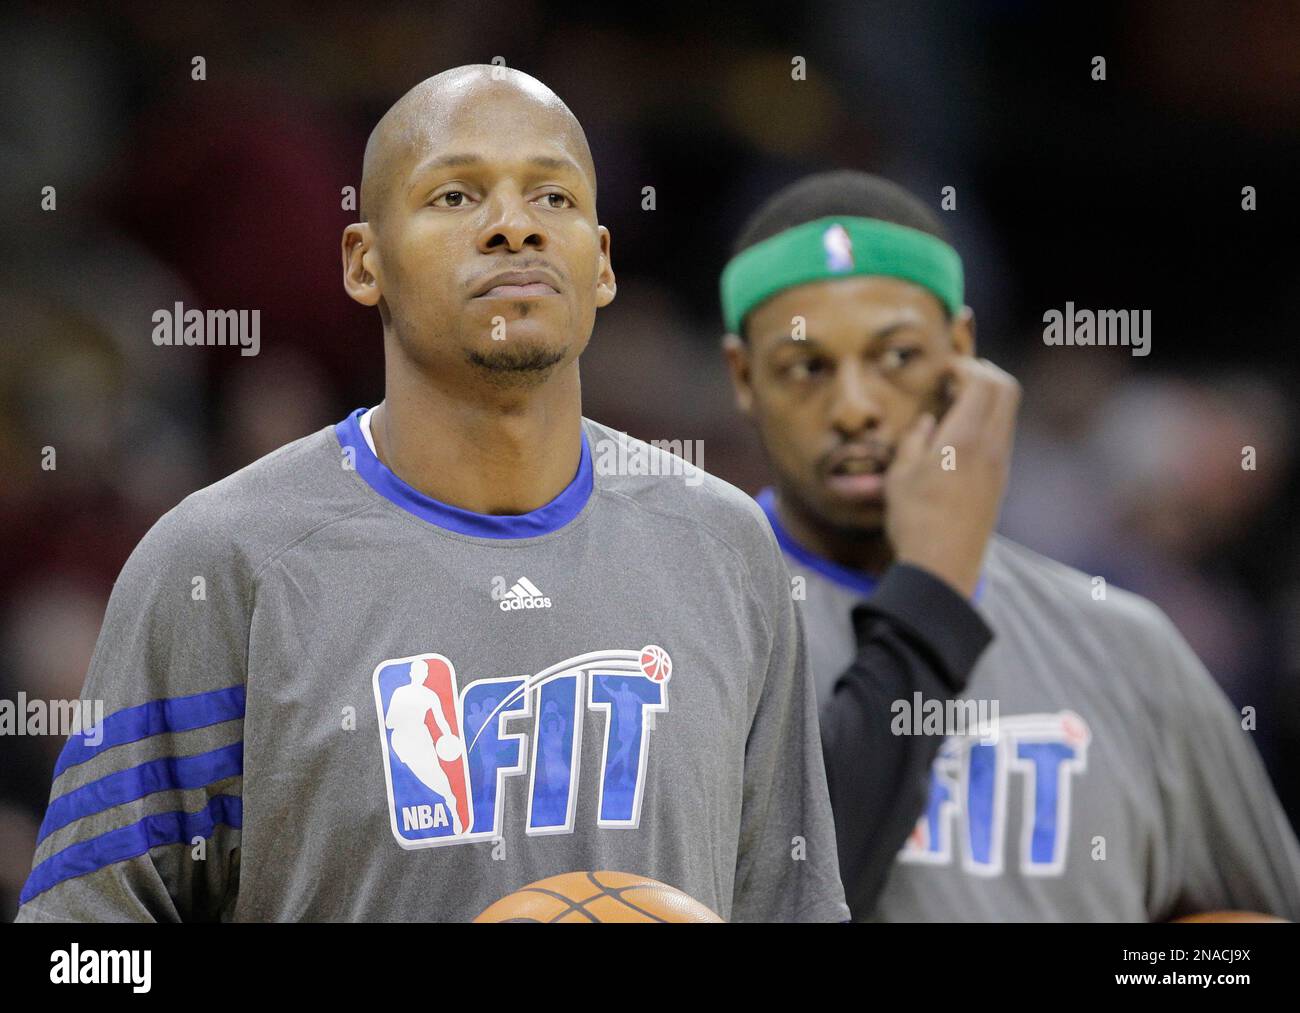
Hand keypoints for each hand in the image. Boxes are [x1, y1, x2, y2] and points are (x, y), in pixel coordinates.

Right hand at [883, 358, 1021, 597]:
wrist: (944, 567)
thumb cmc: (915, 520)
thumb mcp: (899, 476)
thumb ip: (914, 440)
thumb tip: (929, 422)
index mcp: (963, 439)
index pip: (983, 382)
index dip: (966, 366)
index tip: (945, 368)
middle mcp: (990, 447)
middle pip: (1007, 389)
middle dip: (984, 373)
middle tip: (957, 376)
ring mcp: (1000, 464)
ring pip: (1007, 412)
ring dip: (987, 398)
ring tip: (956, 403)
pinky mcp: (1000, 480)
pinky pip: (1002, 434)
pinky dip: (987, 420)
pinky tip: (959, 434)